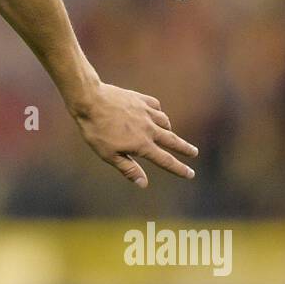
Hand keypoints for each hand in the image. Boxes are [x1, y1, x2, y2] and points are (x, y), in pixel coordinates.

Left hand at [73, 82, 198, 187]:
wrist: (90, 100)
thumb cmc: (96, 130)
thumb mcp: (108, 155)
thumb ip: (128, 169)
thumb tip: (143, 184)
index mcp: (142, 144)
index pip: (165, 160)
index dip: (179, 169)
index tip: (191, 174)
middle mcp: (148, 128)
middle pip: (172, 140)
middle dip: (185, 148)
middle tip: (194, 152)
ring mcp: (146, 112)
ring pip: (165, 122)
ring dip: (169, 129)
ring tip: (169, 133)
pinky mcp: (140, 99)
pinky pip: (156, 106)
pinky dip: (159, 113)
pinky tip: (156, 113)